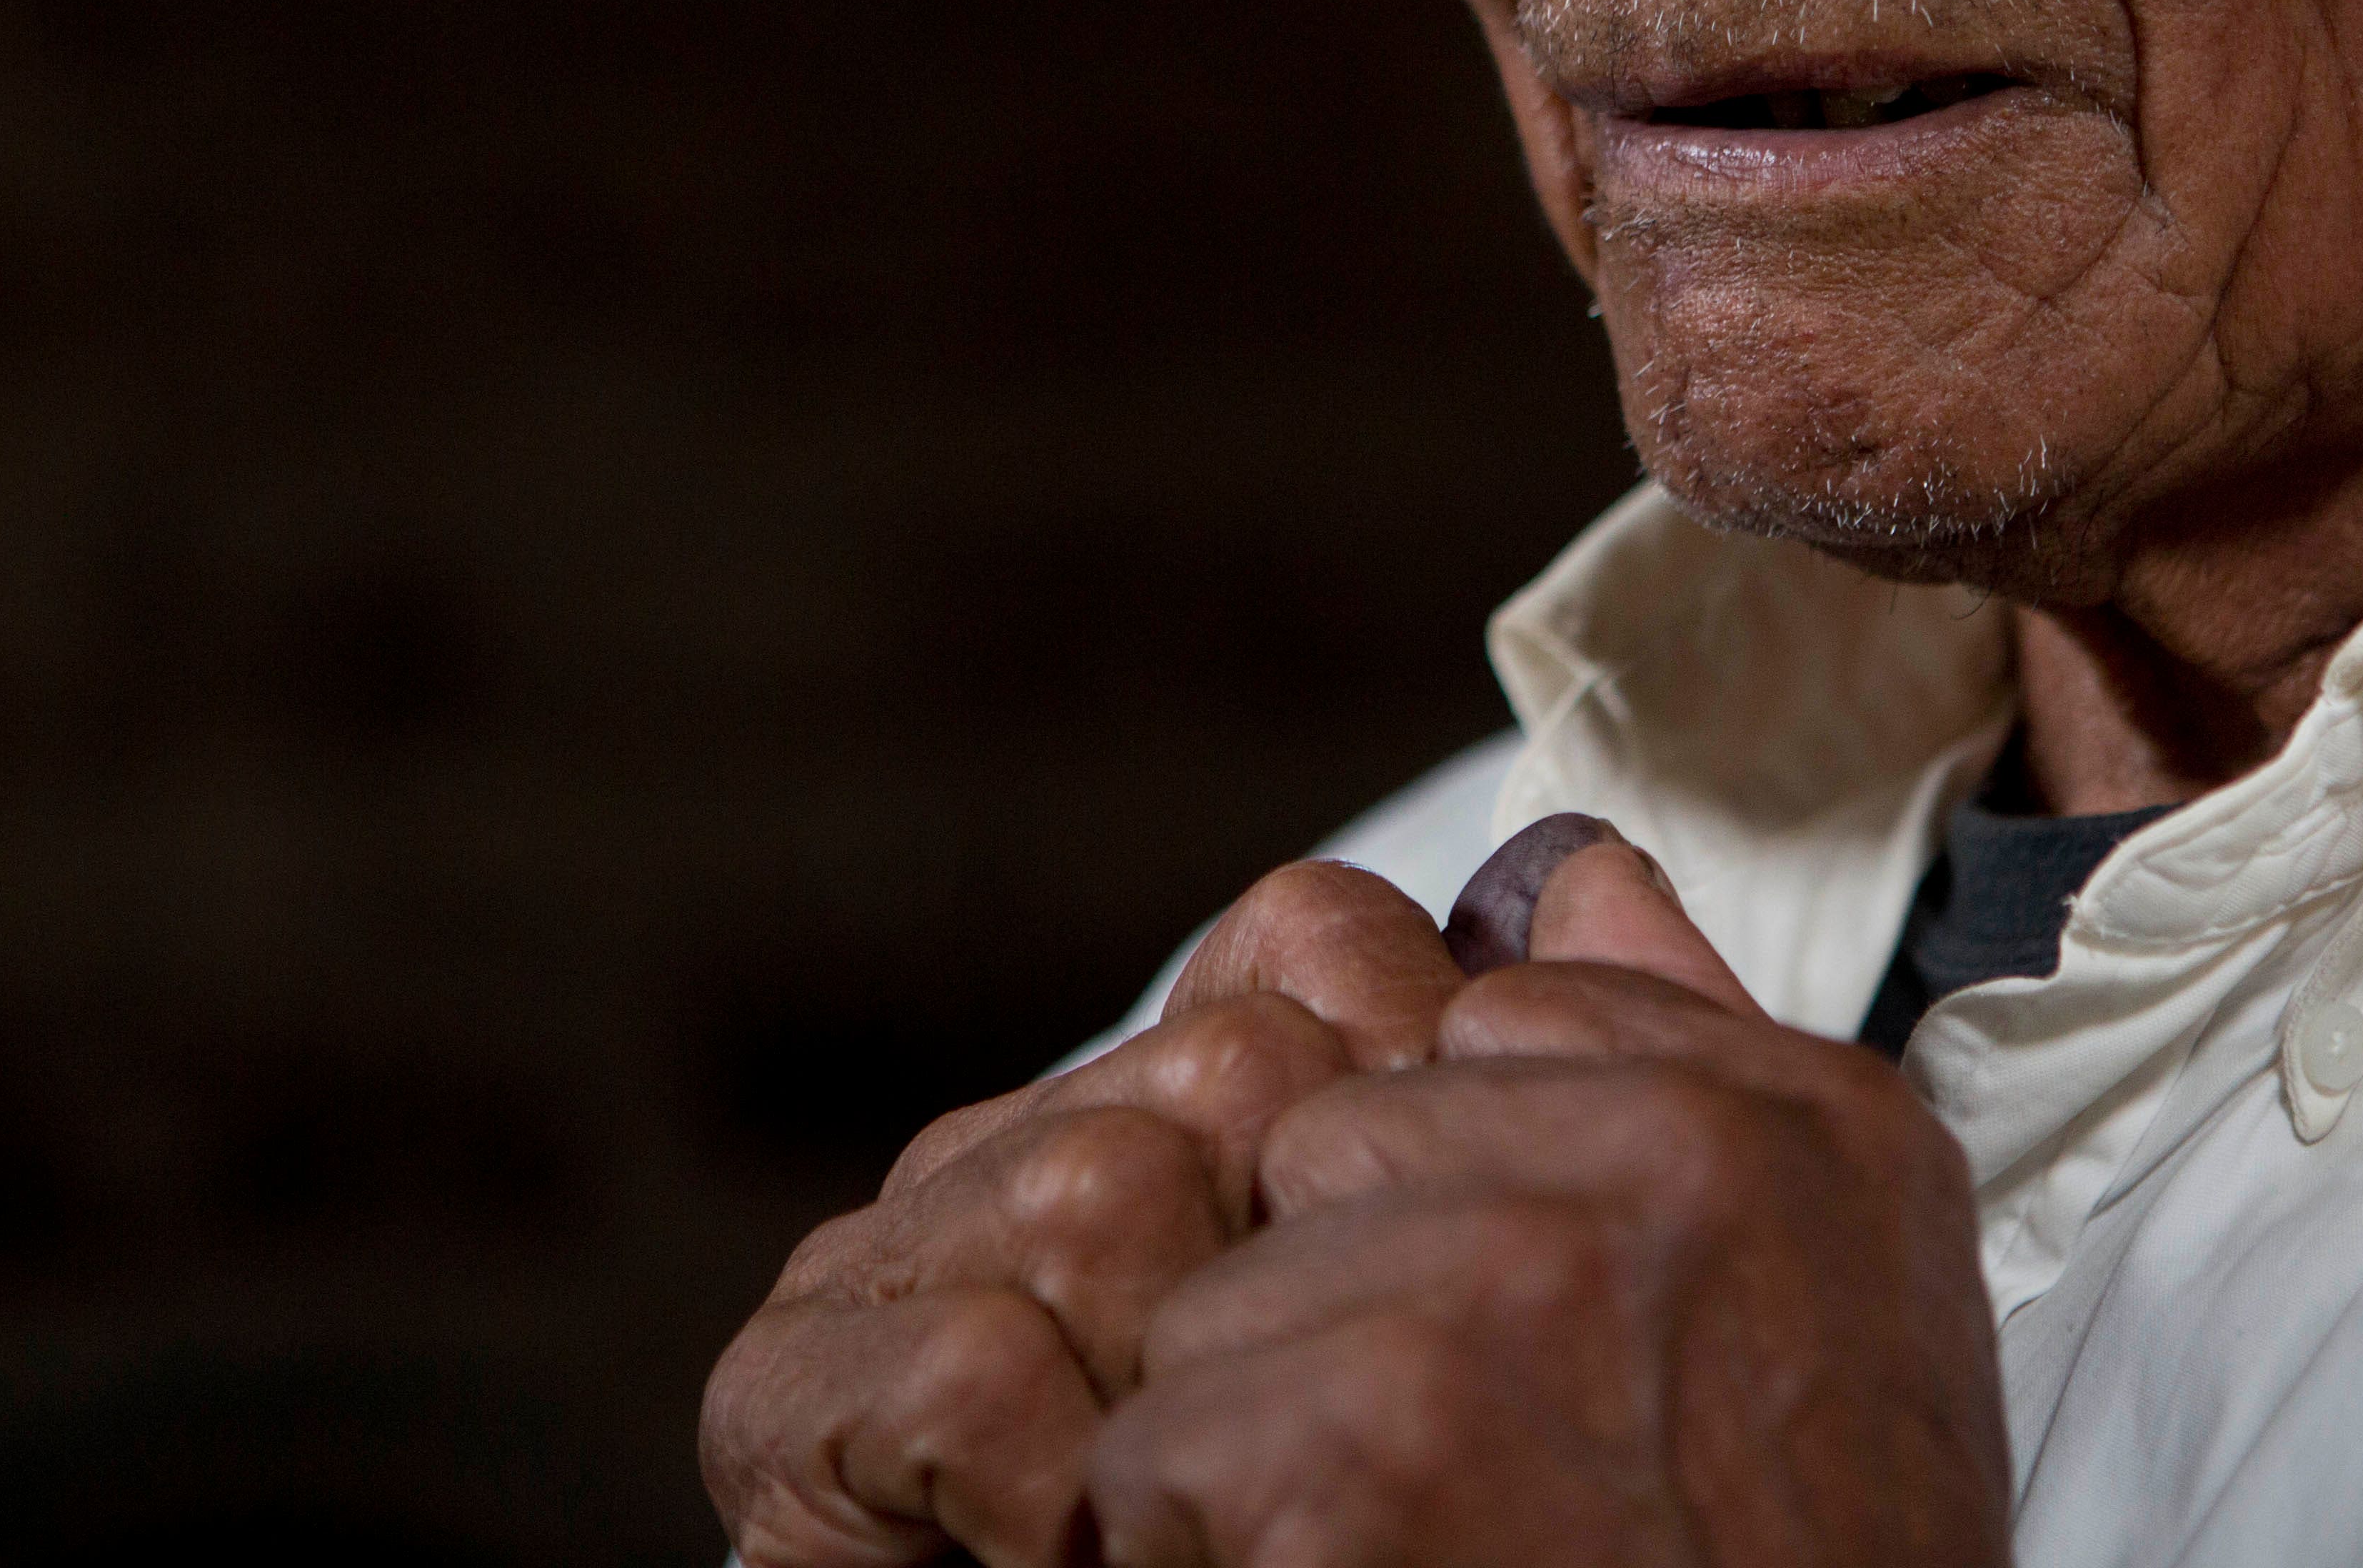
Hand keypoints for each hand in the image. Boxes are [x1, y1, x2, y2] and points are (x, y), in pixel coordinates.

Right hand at [702, 858, 1466, 1567]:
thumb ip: (1535, 1093)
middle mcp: (1018, 1137)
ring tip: (1191, 1516)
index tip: (1444, 1288)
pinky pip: (974, 1362)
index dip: (1408, 1084)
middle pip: (1231, 1067)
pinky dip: (1043, 1491)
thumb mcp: (1468, 1313)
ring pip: (1101, 1195)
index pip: (1316, 938)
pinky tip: (1060, 1552)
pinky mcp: (777, 1391)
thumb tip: (1586, 863)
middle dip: (1300, 1283)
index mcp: (1170, 1098)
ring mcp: (886, 1255)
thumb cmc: (1322, 1535)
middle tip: (1319, 1435)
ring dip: (1176, 1404)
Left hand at [1083, 840, 2013, 1567]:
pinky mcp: (1375, 1437)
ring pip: (1227, 1300)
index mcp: (1793, 1116)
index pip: (1487, 1022)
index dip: (1463, 1207)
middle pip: (1333, 1149)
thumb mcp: (1826, 1293)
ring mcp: (1519, 1284)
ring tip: (1423, 1553)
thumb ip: (1685, 1053)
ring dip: (1276, 1456)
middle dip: (1351, 1317)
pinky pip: (1161, 1447)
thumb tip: (1564, 869)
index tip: (1551, 1361)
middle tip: (1475, 1482)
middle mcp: (1675, 1165)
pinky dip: (1210, 1566)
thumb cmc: (1799, 1563)